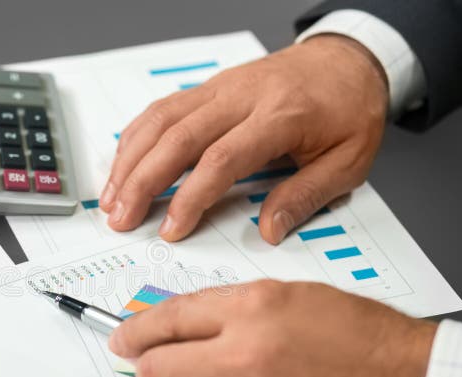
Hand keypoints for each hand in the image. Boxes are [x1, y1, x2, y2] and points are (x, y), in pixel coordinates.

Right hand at [100, 35, 387, 243]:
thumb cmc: (349, 111)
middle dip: (142, 181)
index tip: (172, 229)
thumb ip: (306, 196)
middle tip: (122, 218)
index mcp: (280, 116)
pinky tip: (123, 162)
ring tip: (112, 199)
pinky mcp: (211, 87)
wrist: (349, 61)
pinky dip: (137, 136)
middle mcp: (242, 97)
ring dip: (130, 160)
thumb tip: (269, 229)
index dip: (190, 197)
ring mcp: (222, 88)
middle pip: (178, 138)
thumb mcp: (348, 162)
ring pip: (162, 120)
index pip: (221, 159)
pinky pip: (164, 108)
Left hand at [108, 281, 436, 376]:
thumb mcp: (288, 295)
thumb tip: (172, 325)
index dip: (132, 332)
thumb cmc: (356, 336)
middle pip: (154, 372)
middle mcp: (245, 359)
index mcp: (249, 311)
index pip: (164, 321)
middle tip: (165, 372)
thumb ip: (225, 308)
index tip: (121, 340)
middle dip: (151, 370)